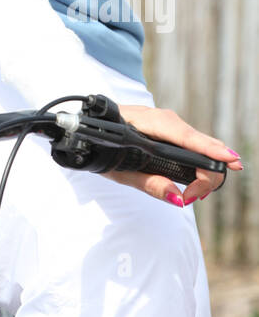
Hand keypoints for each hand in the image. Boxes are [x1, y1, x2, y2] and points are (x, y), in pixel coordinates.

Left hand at [106, 104, 242, 205]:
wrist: (87, 128)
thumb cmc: (100, 147)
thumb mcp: (119, 171)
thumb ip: (149, 184)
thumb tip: (178, 199)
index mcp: (144, 123)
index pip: (181, 135)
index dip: (206, 147)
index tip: (229, 158)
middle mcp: (159, 118)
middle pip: (194, 140)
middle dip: (206, 170)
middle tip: (196, 196)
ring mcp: (164, 121)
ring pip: (195, 141)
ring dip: (203, 167)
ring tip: (195, 193)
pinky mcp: (167, 128)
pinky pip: (190, 141)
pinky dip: (199, 158)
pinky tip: (202, 175)